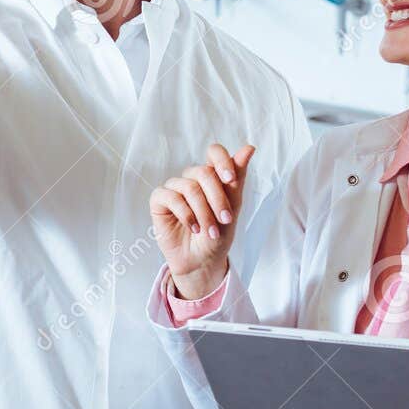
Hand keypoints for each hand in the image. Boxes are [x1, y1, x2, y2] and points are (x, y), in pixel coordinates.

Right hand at [148, 143, 253, 300]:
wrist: (202, 261)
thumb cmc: (217, 234)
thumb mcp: (232, 208)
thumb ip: (237, 178)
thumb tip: (249, 147)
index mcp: (212, 176)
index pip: (214, 152)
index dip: (222, 161)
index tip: (231, 179)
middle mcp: (192, 178)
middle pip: (203, 172)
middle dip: (217, 198)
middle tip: (225, 220)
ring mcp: (174, 188)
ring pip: (189, 187)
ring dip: (203, 212)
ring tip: (209, 231)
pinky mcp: (159, 200)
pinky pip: (170, 197)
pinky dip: (185, 214)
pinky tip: (193, 227)